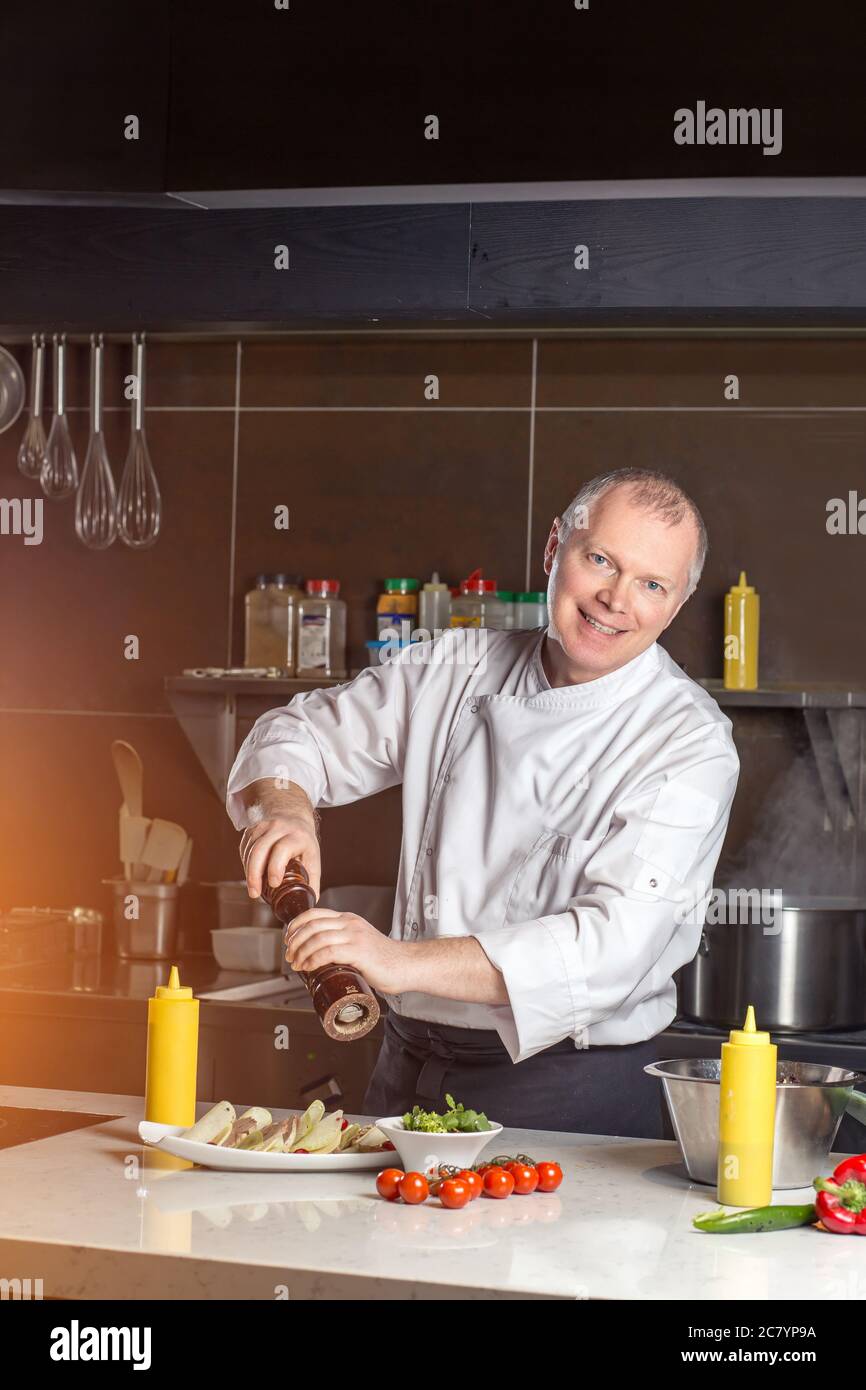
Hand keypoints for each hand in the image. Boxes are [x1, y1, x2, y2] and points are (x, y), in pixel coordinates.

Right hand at [240, 815, 320, 898]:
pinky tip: (251, 874)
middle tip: (254, 893)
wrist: (293, 815)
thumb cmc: (304, 842)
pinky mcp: (252, 829)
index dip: (276, 867)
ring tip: (253, 888)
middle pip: (260, 849)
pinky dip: (245, 863)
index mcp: (298, 836)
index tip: (273, 884)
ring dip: (248, 871)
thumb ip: (310, 882)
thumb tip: (306, 907)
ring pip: (250, 849)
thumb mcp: (313, 858)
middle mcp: (280, 827)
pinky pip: (244, 848)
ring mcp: (264, 826)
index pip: (283, 848)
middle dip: (254, 874)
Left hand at [284, 908, 409, 993]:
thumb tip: (319, 957)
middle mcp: (350, 924)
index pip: (315, 913)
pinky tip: (308, 967)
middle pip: (312, 925)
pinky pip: (328, 951)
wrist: (407, 965)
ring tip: (295, 964)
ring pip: (317, 938)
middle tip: (289, 955)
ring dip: (301, 952)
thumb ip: (343, 943)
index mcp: (349, 919)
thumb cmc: (385, 960)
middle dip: (295, 940)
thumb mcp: (360, 942)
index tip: (288, 939)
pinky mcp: (359, 951)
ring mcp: (355, 936)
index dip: (297, 925)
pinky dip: (313, 959)